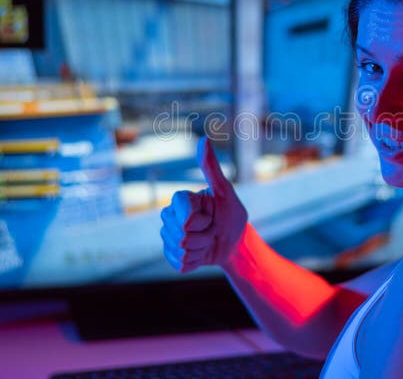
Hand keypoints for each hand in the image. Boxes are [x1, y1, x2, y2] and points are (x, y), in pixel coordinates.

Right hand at [160, 136, 247, 272]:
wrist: (234, 242)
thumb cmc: (232, 214)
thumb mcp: (225, 192)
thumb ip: (211, 168)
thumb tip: (203, 139)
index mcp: (180, 200)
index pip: (182, 216)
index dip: (200, 221)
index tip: (211, 215)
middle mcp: (169, 216)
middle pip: (181, 235)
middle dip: (203, 236)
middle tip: (212, 228)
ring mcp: (168, 237)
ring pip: (181, 250)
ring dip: (201, 249)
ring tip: (208, 239)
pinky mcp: (171, 256)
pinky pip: (181, 263)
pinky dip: (196, 261)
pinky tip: (201, 253)